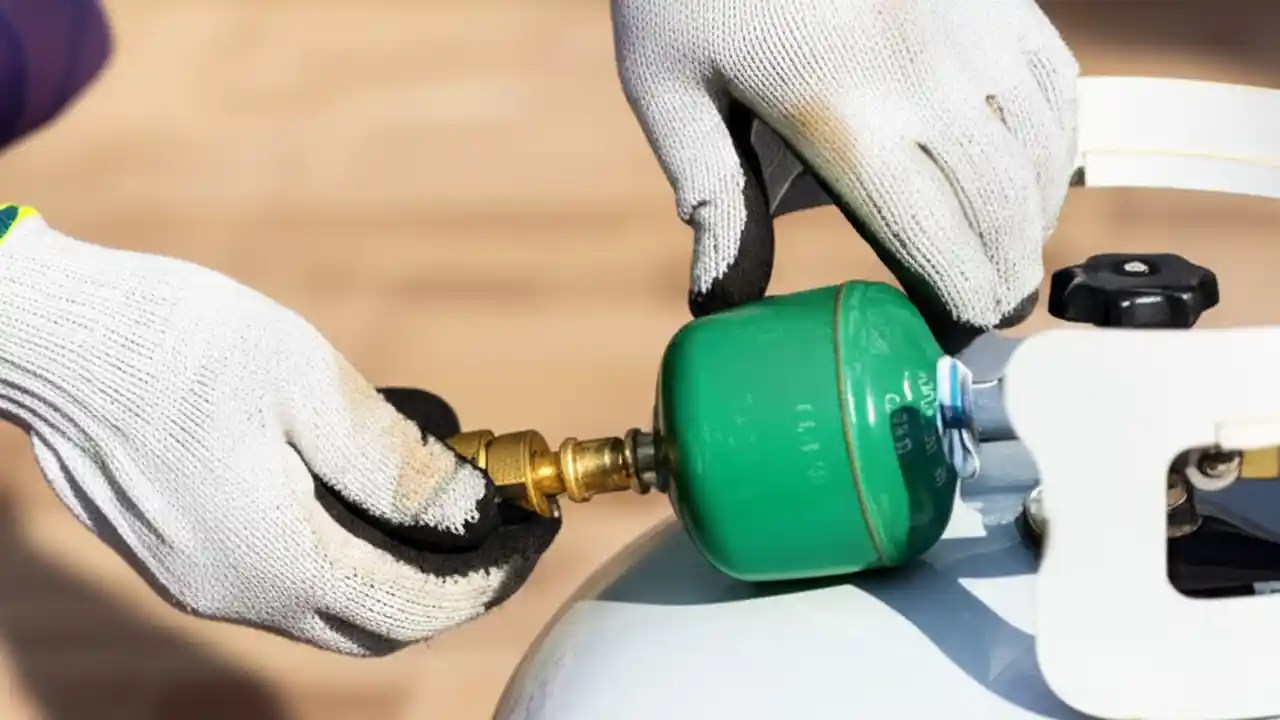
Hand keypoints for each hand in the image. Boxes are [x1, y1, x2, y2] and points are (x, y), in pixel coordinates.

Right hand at [0, 207, 558, 654]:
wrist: (52, 333)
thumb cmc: (177, 343)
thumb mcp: (308, 387)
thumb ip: (396, 465)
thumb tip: (472, 514)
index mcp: (275, 559)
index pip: (416, 606)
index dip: (490, 578)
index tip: (535, 532)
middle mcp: (235, 594)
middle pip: (376, 624)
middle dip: (452, 586)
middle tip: (498, 524)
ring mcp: (200, 583)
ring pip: (329, 609)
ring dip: (397, 571)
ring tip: (442, 501)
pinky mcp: (180, 557)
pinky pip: (284, 582)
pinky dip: (344, 556)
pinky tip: (363, 493)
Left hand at [612, 0, 1078, 348]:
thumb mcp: (665, 85)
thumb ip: (711, 192)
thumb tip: (719, 301)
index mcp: (840, 113)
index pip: (930, 240)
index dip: (956, 302)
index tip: (952, 334)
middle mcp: (923, 75)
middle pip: (998, 209)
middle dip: (1003, 274)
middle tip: (989, 311)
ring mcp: (969, 25)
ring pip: (1039, 151)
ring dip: (1035, 218)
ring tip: (1011, 256)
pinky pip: (1054, 79)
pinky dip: (1055, 141)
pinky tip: (1032, 173)